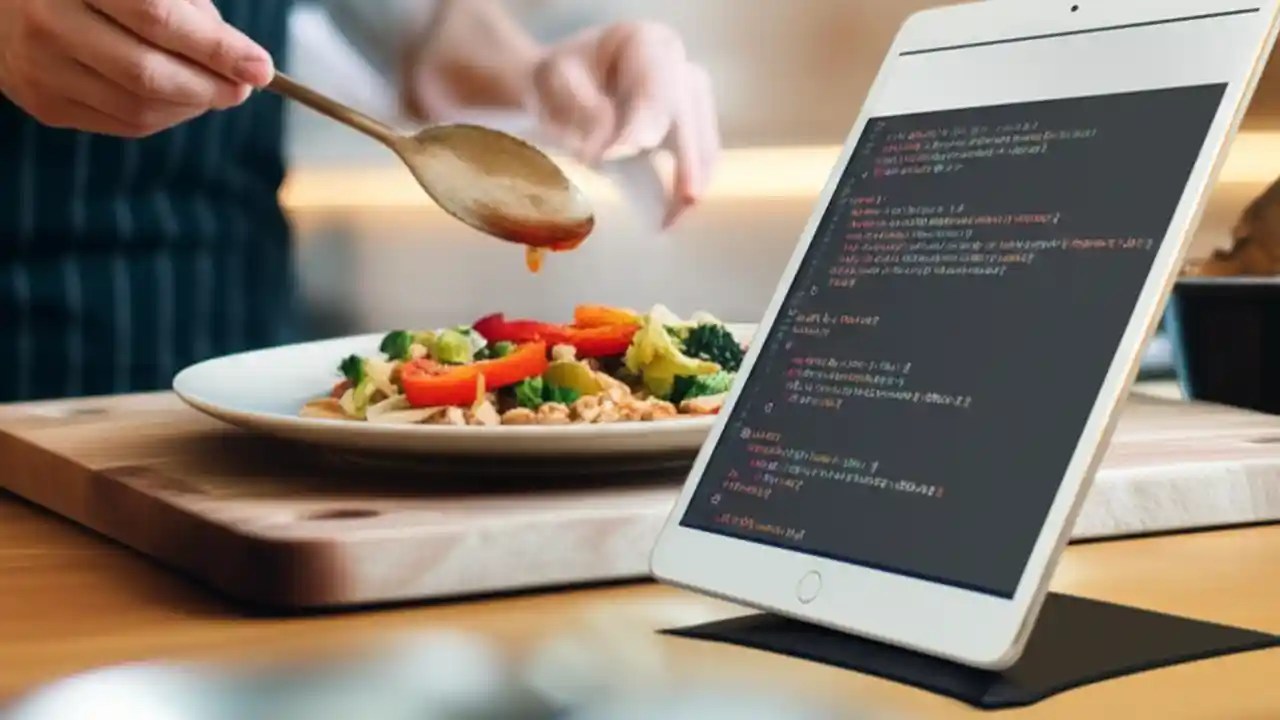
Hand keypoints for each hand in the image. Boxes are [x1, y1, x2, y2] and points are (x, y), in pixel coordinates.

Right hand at [0, 0, 273, 136]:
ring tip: (216, 90)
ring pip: (139, 109)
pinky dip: (166, 116)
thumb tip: (238, 57)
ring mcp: (39, 70)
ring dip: (193, 106)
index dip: (216, 48)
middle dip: (211, 87)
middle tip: (245, 86)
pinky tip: (181, 99)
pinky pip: (123, 124)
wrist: (5, 0)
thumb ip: (184, 6)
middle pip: (148, 74)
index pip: (158, 19)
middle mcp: (46, 24)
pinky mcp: (43, 104)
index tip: (261, 66)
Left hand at [528, 22, 719, 227]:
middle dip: (687, 163)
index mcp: (645, 43)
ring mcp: (691, 99)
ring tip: (670, 221)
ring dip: (691, 184)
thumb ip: (579, 106)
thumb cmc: (559, 79)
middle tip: (679, 204)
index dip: (644, 124)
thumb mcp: (554, 81)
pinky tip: (671, 214)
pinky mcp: (692, 129)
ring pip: (704, 143)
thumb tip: (611, 148)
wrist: (567, 84)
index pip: (655, 87)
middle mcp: (679, 66)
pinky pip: (700, 161)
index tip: (620, 156)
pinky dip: (687, 188)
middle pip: (691, 117)